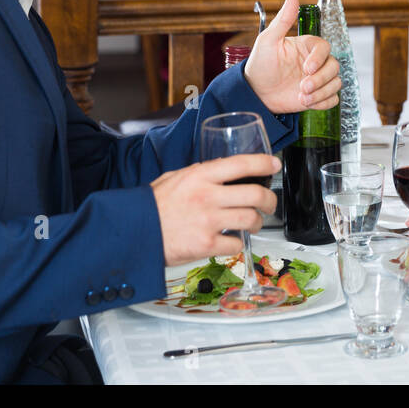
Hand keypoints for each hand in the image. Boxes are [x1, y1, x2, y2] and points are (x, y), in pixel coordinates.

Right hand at [150, 154, 279, 265]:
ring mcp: (208, 221)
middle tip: (269, 204)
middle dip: (270, 200)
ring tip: (254, 224)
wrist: (134, 232)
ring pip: (251, 220)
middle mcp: (207, 196)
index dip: (263, 163)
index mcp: (200, 176)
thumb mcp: (175, 178)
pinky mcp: (206, 244)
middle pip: (255, 194)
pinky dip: (238, 244)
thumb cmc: (152, 205)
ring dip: (258, 223)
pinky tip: (232, 241)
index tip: (274, 164)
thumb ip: (199, 174)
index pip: (241, 164)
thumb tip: (220, 170)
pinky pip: (236, 244)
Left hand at [244, 0, 341, 112]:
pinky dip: (324, 102)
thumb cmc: (260, 64)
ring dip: (321, 92)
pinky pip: (333, 99)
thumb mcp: (268, 40)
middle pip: (334, 66)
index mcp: (306, 47)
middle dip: (320, 79)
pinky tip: (308, 103)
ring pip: (336, 83)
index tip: (306, 68)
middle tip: (303, 88)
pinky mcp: (317, 96)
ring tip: (303, 97)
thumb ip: (283, 19)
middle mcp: (314, 62)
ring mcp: (317, 79)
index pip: (324, 47)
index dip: (319, 58)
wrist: (255, 93)